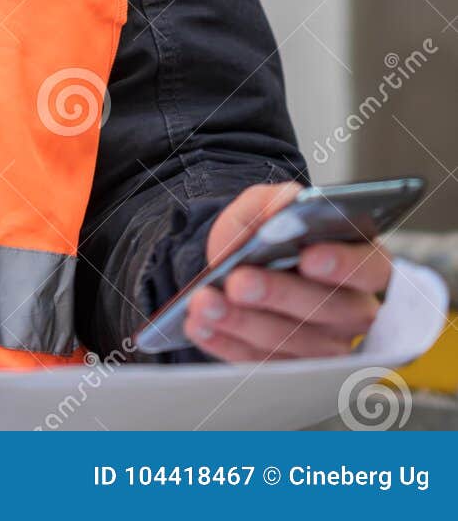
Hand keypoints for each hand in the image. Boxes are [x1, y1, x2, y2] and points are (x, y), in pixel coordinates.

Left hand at [184, 182, 391, 361]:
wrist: (248, 263)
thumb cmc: (272, 233)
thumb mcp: (270, 204)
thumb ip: (277, 200)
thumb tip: (283, 207)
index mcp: (364, 260)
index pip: (371, 267)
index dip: (343, 265)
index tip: (308, 256)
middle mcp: (356, 308)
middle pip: (330, 309)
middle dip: (279, 295)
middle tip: (238, 281)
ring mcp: (330, 346)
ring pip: (295, 344)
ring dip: (244, 324)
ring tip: (205, 304)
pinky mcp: (297, 372)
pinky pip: (266, 366)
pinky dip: (228, 345)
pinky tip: (201, 326)